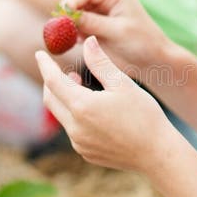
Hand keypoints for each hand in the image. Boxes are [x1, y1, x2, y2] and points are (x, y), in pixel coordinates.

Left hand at [35, 35, 172, 171]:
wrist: (157, 154)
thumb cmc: (144, 116)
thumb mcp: (123, 84)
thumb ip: (100, 63)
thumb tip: (87, 42)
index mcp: (82, 107)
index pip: (53, 81)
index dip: (45, 65)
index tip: (39, 53)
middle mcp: (75, 128)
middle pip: (51, 100)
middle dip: (52, 82)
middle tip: (65, 71)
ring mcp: (79, 144)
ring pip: (63, 116)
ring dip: (67, 99)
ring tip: (84, 87)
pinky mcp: (86, 153)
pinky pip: (73, 130)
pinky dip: (76, 116)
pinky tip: (95, 111)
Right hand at [60, 0, 170, 77]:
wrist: (154, 61)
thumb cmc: (142, 43)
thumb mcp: (117, 32)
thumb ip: (92, 22)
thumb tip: (67, 17)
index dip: (71, 1)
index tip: (62, 17)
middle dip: (66, 12)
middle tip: (60, 29)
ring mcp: (99, 12)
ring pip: (74, 12)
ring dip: (68, 24)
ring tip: (69, 38)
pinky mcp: (95, 26)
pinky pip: (77, 25)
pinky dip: (72, 33)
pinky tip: (74, 42)